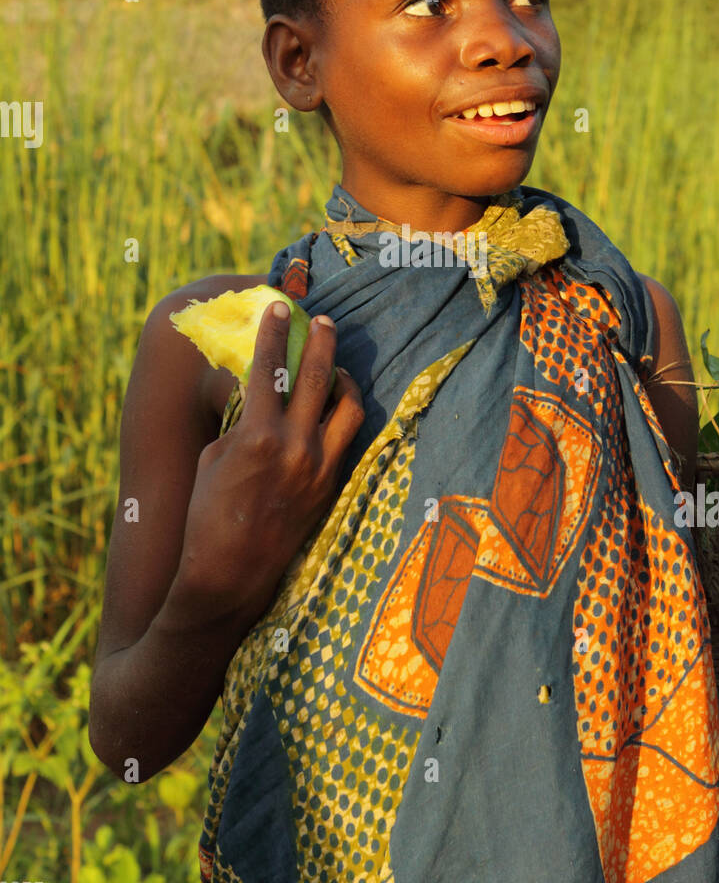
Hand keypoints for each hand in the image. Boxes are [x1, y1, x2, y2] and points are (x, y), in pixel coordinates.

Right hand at [175, 301, 364, 625]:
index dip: (275, 332)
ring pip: (348, 407)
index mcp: (258, 435)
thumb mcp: (213, 457)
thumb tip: (262, 401)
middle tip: (323, 320)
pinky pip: (347, 439)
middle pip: (320, 377)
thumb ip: (242, 423)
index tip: (278, 307)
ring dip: (344, 378)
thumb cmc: (207, 514)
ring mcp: (319, 468)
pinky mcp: (330, 486)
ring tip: (337, 365)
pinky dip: (344, 416)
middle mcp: (296, 447)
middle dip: (322, 341)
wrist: (228, 575)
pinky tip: (337, 406)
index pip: (270, 369)